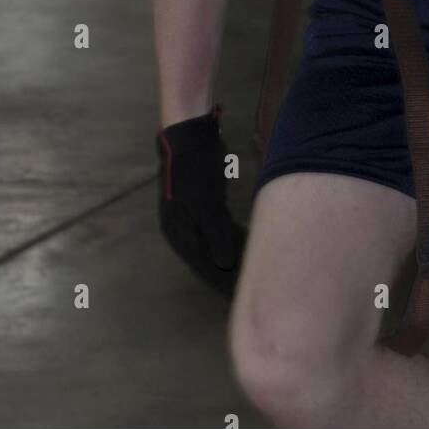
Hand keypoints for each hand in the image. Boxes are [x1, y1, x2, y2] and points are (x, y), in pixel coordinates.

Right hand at [156, 108, 245, 297]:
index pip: (201, 265)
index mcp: (177, 231)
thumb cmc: (195, 167)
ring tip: (252, 268)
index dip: (219, 280)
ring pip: (213, 243)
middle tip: (249, 285)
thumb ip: (214, 232)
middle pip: (206, 256)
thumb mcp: (204, 201)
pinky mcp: (203, 203)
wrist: (190, 134)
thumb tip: (224, 264)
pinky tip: (247, 242)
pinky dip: (231, 238)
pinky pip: (218, 228)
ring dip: (230, 255)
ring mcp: (191, 215)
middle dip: (226, 271)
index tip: (238, 294)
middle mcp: (181, 228)